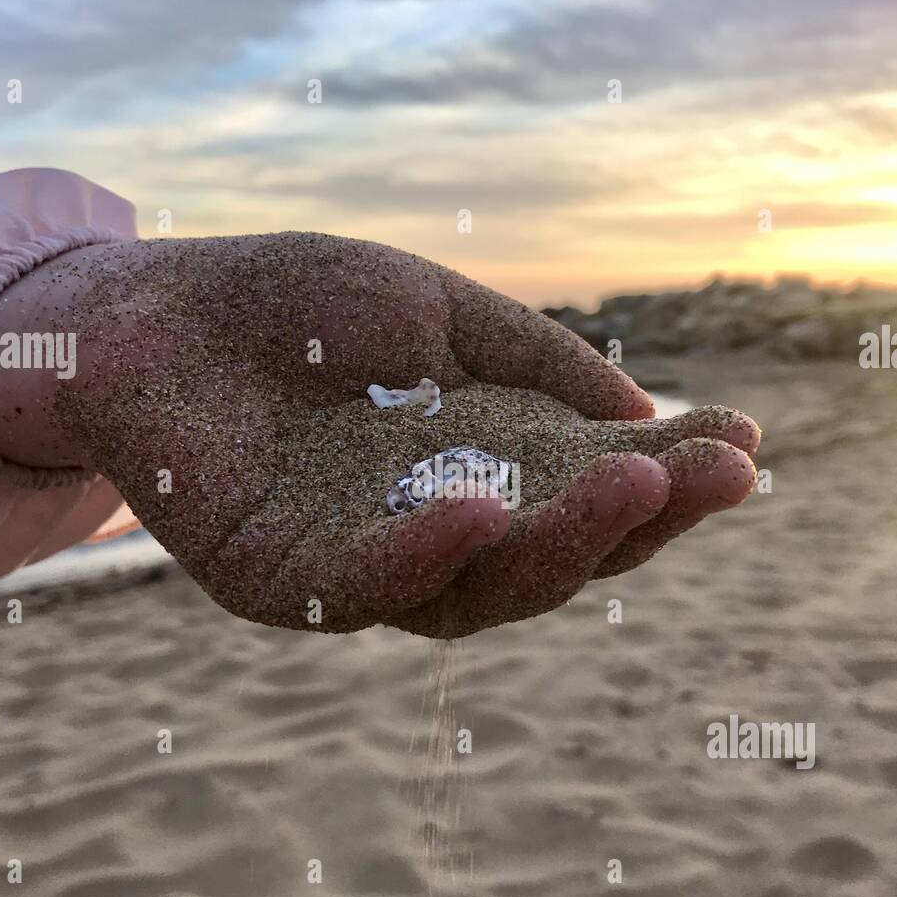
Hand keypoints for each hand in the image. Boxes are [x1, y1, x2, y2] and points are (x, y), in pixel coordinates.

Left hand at [0, 233, 758, 637]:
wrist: (152, 307)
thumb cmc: (300, 307)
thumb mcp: (441, 314)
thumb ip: (536, 366)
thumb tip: (651, 416)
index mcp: (478, 479)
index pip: (585, 497)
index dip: (666, 480)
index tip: (744, 444)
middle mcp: (430, 539)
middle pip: (552, 558)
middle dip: (641, 520)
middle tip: (720, 474)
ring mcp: (359, 570)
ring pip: (479, 589)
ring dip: (560, 543)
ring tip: (636, 485)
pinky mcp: (280, 584)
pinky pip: (360, 587)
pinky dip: (421, 556)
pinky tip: (477, 513)